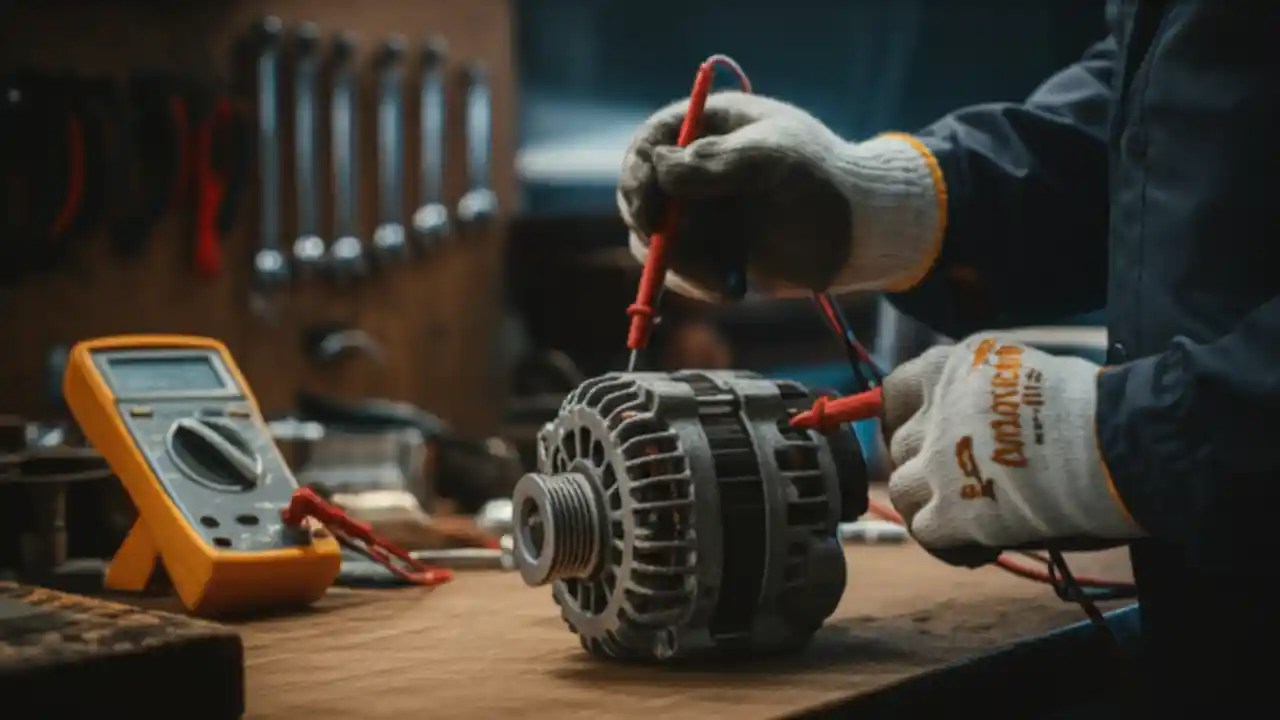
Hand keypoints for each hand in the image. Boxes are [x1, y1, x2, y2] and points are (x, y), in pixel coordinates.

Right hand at [617, 91, 943, 301]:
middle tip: (671, 255)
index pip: (649, 144)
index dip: (638, 176)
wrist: (860, 232)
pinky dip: (696, 283)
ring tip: (728, 282)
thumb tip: (657, 166)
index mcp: (707, 128)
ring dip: (680, 265)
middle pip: (639, 195)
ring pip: (654, 240)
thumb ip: (715, 162)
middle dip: (654, 229)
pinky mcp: (708, 252)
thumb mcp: (773, 158)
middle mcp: (693, 169)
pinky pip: (678, 271)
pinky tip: (735, 289)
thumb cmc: (822, 178)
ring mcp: (698, 212)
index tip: (649, 208)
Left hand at [881, 333, 1144, 565]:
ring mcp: (935, 464)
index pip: (893, 394)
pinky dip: (947, 542)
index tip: (923, 436)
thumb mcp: (1017, 370)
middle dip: (925, 465)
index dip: (904, 419)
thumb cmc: (1086, 405)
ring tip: (968, 516)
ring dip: (930, 505)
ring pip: (902, 491)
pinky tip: (981, 544)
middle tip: (961, 482)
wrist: (1115, 442)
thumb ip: (976, 392)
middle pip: (900, 447)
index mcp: (945, 370)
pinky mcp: (950, 512)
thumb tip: (968, 419)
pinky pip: (924, 532)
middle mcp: (931, 413)